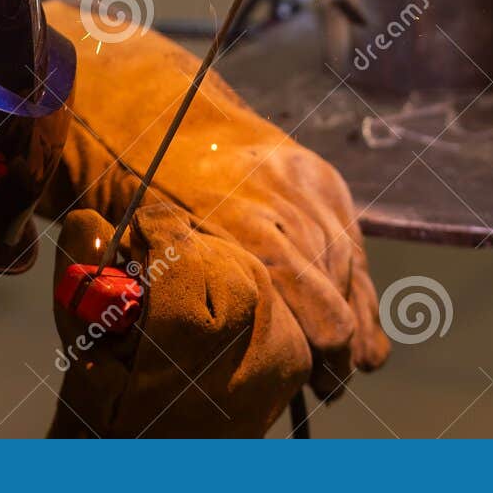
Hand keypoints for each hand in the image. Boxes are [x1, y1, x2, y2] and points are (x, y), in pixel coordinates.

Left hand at [41, 0, 389, 398]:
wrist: (161, 109)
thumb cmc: (131, 186)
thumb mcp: (130, 239)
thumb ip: (157, 291)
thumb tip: (185, 362)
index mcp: (225, 213)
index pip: (292, 286)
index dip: (314, 341)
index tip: (314, 382)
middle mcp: (274, 193)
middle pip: (330, 280)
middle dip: (336, 339)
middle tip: (330, 383)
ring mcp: (303, 179)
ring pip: (346, 260)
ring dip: (352, 313)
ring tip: (350, 362)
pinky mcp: (319, 175)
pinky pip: (350, 236)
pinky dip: (355, 281)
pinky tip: (362, 324)